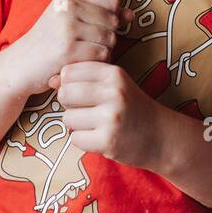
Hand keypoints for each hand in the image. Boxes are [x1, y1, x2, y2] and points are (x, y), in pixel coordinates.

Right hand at [7, 0, 134, 96]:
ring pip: (110, 39)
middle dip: (108, 37)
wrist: (22, 64)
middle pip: (113, 21)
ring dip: (104, 51)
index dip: (111, 18)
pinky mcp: (68, 50)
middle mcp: (67, 7)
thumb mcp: (71, 18)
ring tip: (85, 53)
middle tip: (87, 45)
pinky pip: (102, 54)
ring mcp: (67, 28)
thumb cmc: (50, 40)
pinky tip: (83, 62)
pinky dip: (97, 62)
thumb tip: (131, 14)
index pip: (112, 1)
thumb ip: (102, 13)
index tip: (95, 27)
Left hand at [49, 62, 165, 169]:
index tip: (81, 93)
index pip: (70, 71)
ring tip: (95, 125)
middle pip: (65, 94)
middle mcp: (113, 92)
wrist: (161, 136)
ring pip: (68, 118)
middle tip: (86, 110)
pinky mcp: (108, 140)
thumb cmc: (132, 107)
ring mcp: (111, 117)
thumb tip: (50, 80)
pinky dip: (83, 141)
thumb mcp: (115, 85)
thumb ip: (85, 79)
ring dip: (76, 125)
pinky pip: (75, 139)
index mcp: (114, 74)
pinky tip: (99, 137)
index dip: (68, 83)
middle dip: (69, 104)